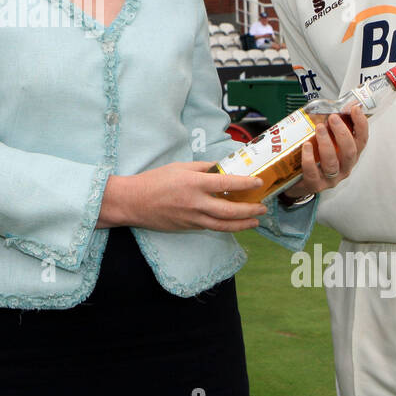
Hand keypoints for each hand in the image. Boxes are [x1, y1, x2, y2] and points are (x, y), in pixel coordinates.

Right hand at [99, 162, 268, 232]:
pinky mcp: (188, 227)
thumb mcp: (179, 167)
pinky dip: (225, 225)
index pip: (227, 184)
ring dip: (243, 224)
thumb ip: (203, 168)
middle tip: (262, 207)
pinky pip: (210, 226)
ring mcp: (192, 218)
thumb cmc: (155, 180)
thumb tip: (222, 168)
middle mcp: (196, 203)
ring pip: (223, 225)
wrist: (133, 202)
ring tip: (255, 221)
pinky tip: (233, 222)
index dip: (245, 184)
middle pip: (230, 211)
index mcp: (194, 183)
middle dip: (250, 210)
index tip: (259, 183)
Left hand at [282, 105, 368, 200]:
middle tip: (333, 118)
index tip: (355, 109)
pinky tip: (306, 146)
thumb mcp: (328, 141)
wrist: (299, 182)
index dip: (361, 125)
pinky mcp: (315, 184)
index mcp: (350, 155)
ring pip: (332, 162)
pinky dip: (309, 158)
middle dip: (342, 133)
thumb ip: (333, 127)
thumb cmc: (316, 158)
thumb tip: (337, 105)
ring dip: (326, 143)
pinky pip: (313, 172)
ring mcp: (331, 178)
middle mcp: (344, 167)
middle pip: (350, 151)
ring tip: (319, 128)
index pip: (362, 140)